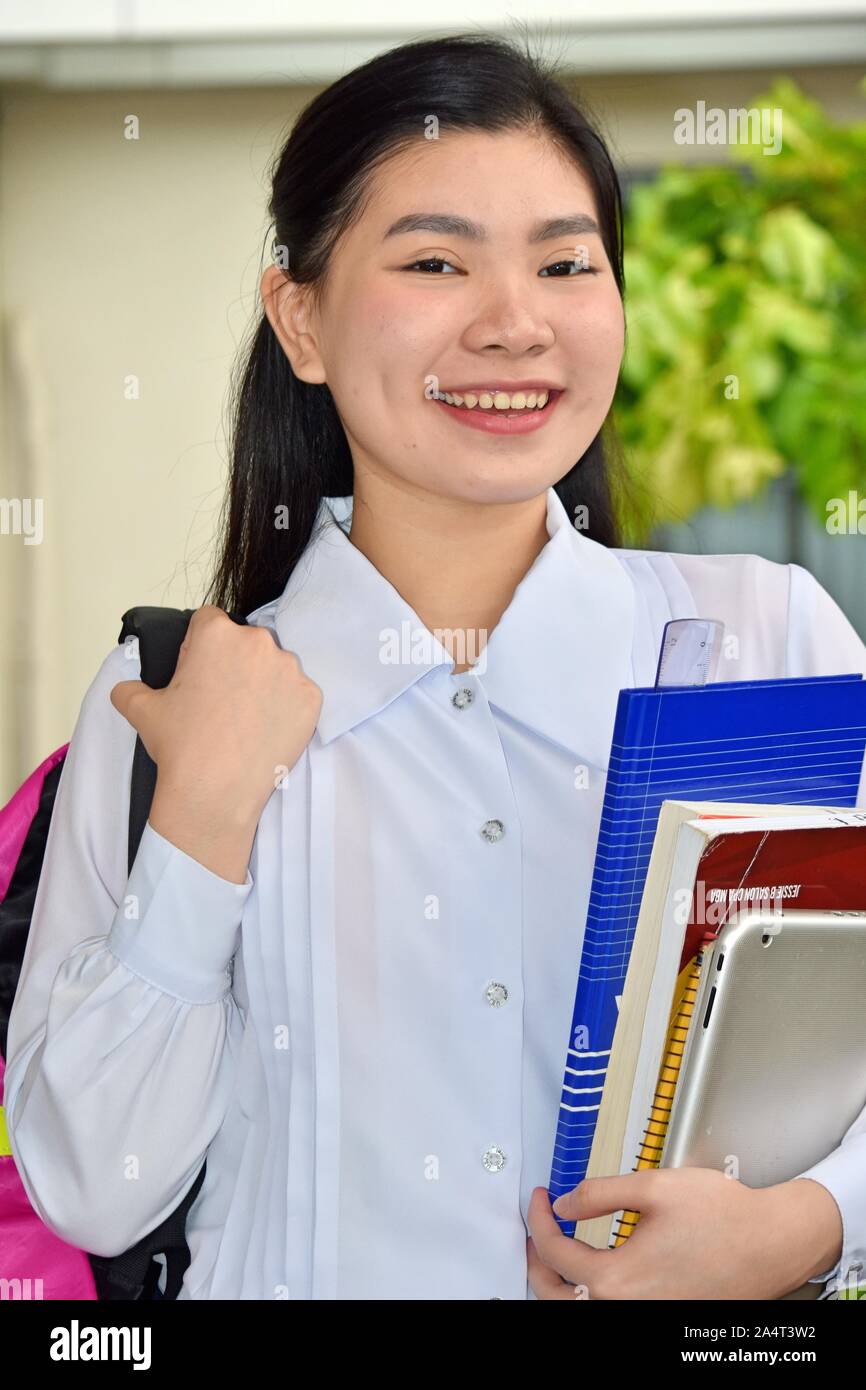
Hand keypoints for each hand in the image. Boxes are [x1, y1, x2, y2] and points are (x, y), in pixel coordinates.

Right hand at [110, 606, 322, 881]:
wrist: (216, 792)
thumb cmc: (180, 746)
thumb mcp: (141, 710)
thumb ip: (130, 688)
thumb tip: (125, 689)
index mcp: (216, 634)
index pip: (209, 621)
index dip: (201, 647)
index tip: (199, 673)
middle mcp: (257, 642)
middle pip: (246, 643)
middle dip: (235, 664)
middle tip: (222, 701)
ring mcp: (290, 670)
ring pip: (275, 667)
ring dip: (264, 684)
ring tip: (246, 720)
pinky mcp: (311, 698)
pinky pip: (298, 695)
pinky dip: (286, 708)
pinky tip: (267, 730)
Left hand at [526, 1169, 842, 1299]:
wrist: (771, 1244)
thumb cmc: (725, 1217)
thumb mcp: (654, 1187)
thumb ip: (599, 1193)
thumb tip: (564, 1204)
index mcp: (619, 1280)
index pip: (554, 1254)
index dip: (538, 1219)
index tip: (540, 1197)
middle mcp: (628, 1310)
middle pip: (554, 1297)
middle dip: (536, 1260)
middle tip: (537, 1226)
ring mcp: (645, 1318)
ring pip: (578, 1312)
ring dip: (557, 1283)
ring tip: (555, 1248)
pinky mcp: (661, 1317)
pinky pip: (608, 1311)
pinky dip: (587, 1294)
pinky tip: (593, 1267)